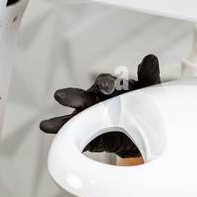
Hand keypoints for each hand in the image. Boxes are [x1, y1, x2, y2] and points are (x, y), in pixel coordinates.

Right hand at [39, 54, 160, 157]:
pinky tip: (49, 130)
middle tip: (61, 97)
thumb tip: (150, 59)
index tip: (106, 87)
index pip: (106, 83)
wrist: (146, 130)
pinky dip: (64, 134)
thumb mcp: (149, 90)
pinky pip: (77, 136)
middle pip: (82, 97)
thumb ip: (148, 75)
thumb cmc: (143, 102)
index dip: (105, 84)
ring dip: (62, 121)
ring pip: (75, 117)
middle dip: (73, 97)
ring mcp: (90, 118)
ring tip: (47, 123)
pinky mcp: (90, 137)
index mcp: (110, 88)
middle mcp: (95, 100)